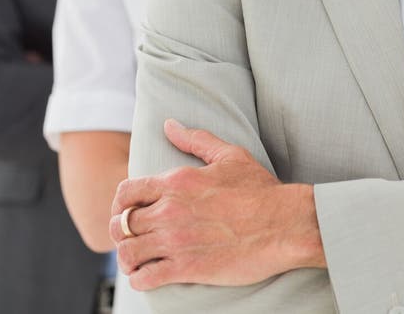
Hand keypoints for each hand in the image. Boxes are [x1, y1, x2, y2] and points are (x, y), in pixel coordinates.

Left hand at [110, 119, 324, 290]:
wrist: (283, 224)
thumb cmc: (259, 189)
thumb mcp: (228, 155)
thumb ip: (195, 138)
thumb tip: (169, 124)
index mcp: (176, 181)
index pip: (127, 191)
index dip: (120, 204)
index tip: (126, 211)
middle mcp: (170, 210)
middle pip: (123, 223)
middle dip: (122, 231)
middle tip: (131, 237)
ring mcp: (176, 240)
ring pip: (128, 252)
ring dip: (128, 257)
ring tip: (136, 259)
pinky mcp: (187, 268)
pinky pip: (146, 277)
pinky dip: (140, 278)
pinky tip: (147, 276)